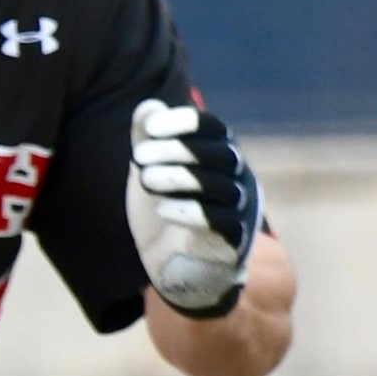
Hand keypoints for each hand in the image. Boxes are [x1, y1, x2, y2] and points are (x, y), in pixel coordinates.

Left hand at [126, 99, 261, 318]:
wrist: (174, 269)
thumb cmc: (164, 212)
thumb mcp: (149, 172)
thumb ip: (146, 139)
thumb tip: (148, 107)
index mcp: (218, 156)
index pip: (213, 127)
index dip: (183, 122)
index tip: (147, 129)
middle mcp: (236, 180)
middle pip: (221, 154)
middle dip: (177, 150)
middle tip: (138, 157)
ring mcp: (239, 212)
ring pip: (223, 187)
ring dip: (180, 179)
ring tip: (146, 181)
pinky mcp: (233, 244)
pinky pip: (224, 223)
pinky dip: (191, 212)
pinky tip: (162, 209)